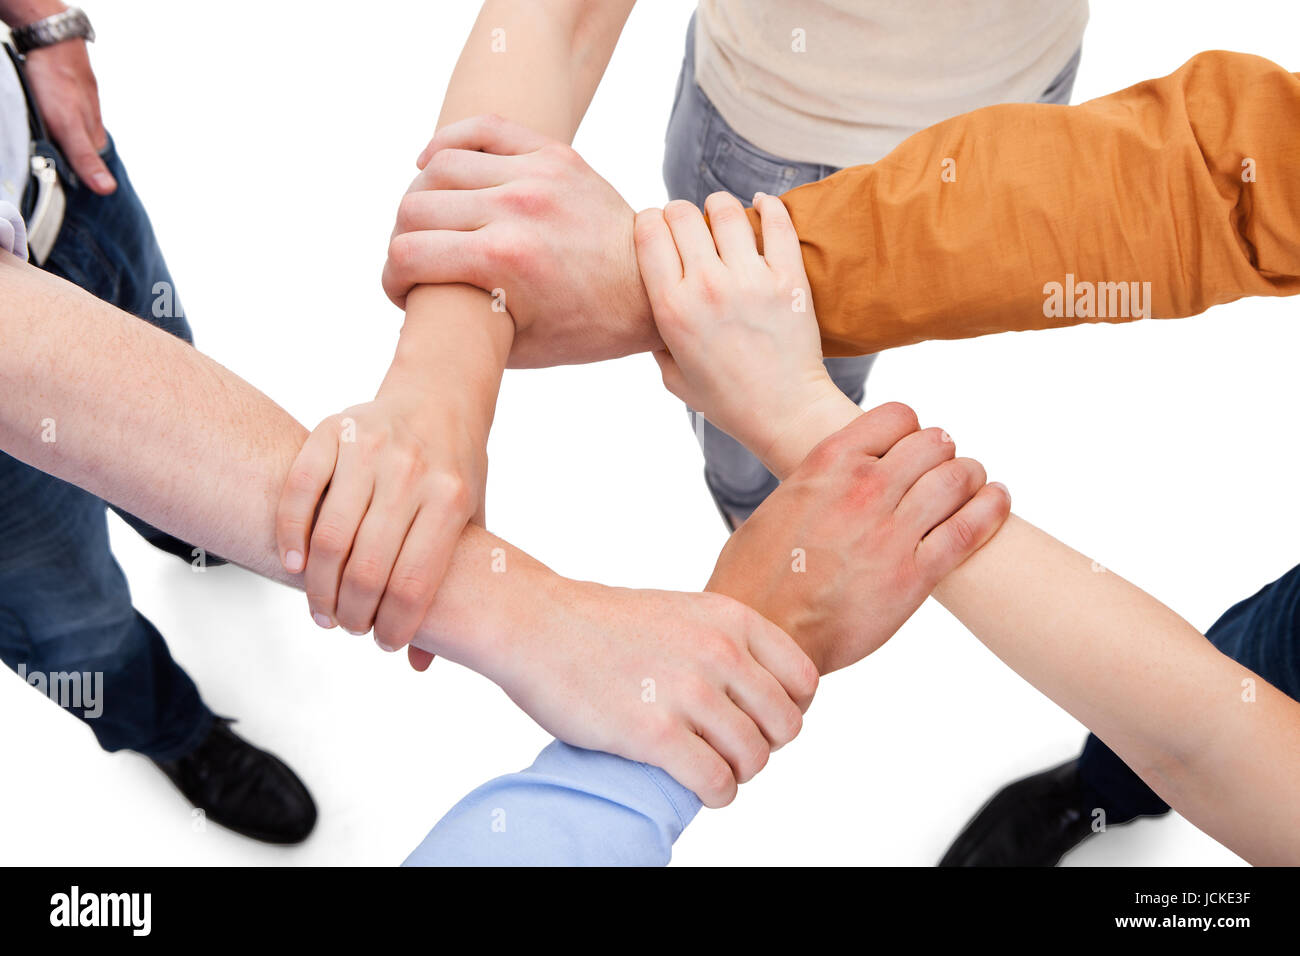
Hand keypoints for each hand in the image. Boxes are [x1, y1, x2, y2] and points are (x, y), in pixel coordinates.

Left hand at [22, 39, 115, 194]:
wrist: (50, 39)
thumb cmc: (58, 82)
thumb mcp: (69, 126)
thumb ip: (85, 158)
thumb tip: (108, 190)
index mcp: (93, 136)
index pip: (93, 170)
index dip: (83, 184)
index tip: (71, 201)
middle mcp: (89, 124)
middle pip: (84, 154)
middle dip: (74, 168)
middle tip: (58, 185)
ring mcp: (77, 109)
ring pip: (72, 136)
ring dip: (63, 147)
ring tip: (51, 159)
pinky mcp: (62, 96)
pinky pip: (60, 119)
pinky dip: (54, 127)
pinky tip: (46, 128)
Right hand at [275, 391, 485, 662]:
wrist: (441, 394)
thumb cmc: (455, 467)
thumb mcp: (471, 519)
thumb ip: (451, 584)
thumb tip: (419, 663)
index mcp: (450, 498)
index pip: (415, 584)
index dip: (393, 626)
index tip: (383, 642)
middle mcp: (411, 472)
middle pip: (368, 569)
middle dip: (353, 614)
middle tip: (348, 628)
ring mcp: (370, 448)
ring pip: (329, 537)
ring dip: (317, 586)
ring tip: (322, 608)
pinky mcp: (332, 430)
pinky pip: (299, 491)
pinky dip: (289, 534)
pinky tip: (291, 564)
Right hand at [382, 114, 656, 366]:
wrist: (650, 287)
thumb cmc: (585, 327)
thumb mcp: (519, 347)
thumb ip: (461, 326)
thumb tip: (415, 315)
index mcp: (504, 260)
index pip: (407, 254)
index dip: (392, 279)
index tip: (401, 292)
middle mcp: (516, 209)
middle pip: (414, 209)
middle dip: (402, 241)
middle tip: (414, 262)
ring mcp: (536, 175)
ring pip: (438, 167)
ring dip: (421, 198)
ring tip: (428, 224)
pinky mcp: (553, 154)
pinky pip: (481, 129)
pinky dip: (447, 144)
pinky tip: (433, 165)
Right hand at [497, 579, 819, 806]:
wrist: (535, 625)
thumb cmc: (601, 624)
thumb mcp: (681, 612)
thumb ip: (724, 643)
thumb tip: (759, 691)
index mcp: (730, 619)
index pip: (803, 681)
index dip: (788, 709)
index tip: (757, 719)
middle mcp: (719, 653)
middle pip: (785, 725)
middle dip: (763, 745)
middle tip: (728, 747)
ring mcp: (688, 694)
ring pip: (754, 759)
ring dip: (736, 773)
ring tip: (707, 767)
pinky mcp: (655, 735)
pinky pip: (717, 782)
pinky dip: (714, 794)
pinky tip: (693, 786)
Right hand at [636, 191, 858, 478]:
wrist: (784, 412)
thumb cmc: (726, 400)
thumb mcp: (672, 375)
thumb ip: (655, 338)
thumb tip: (649, 311)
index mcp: (671, 308)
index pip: (648, 233)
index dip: (647, 222)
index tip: (655, 229)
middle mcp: (707, 287)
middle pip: (681, 215)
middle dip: (678, 212)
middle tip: (686, 224)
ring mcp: (750, 280)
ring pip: (726, 211)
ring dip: (718, 205)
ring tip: (720, 213)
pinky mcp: (788, 278)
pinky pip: (777, 223)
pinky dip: (768, 206)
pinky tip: (763, 204)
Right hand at [708, 406, 1011, 673]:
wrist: (764, 633)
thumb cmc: (757, 576)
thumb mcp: (779, 504)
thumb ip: (817, 483)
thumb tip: (835, 480)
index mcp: (828, 463)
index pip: (897, 416)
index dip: (912, 429)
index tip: (911, 445)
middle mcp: (864, 488)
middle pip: (934, 443)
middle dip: (944, 452)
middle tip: (945, 466)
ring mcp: (892, 530)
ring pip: (958, 479)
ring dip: (971, 476)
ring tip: (974, 483)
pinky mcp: (914, 575)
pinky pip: (969, 528)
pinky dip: (992, 507)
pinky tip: (998, 499)